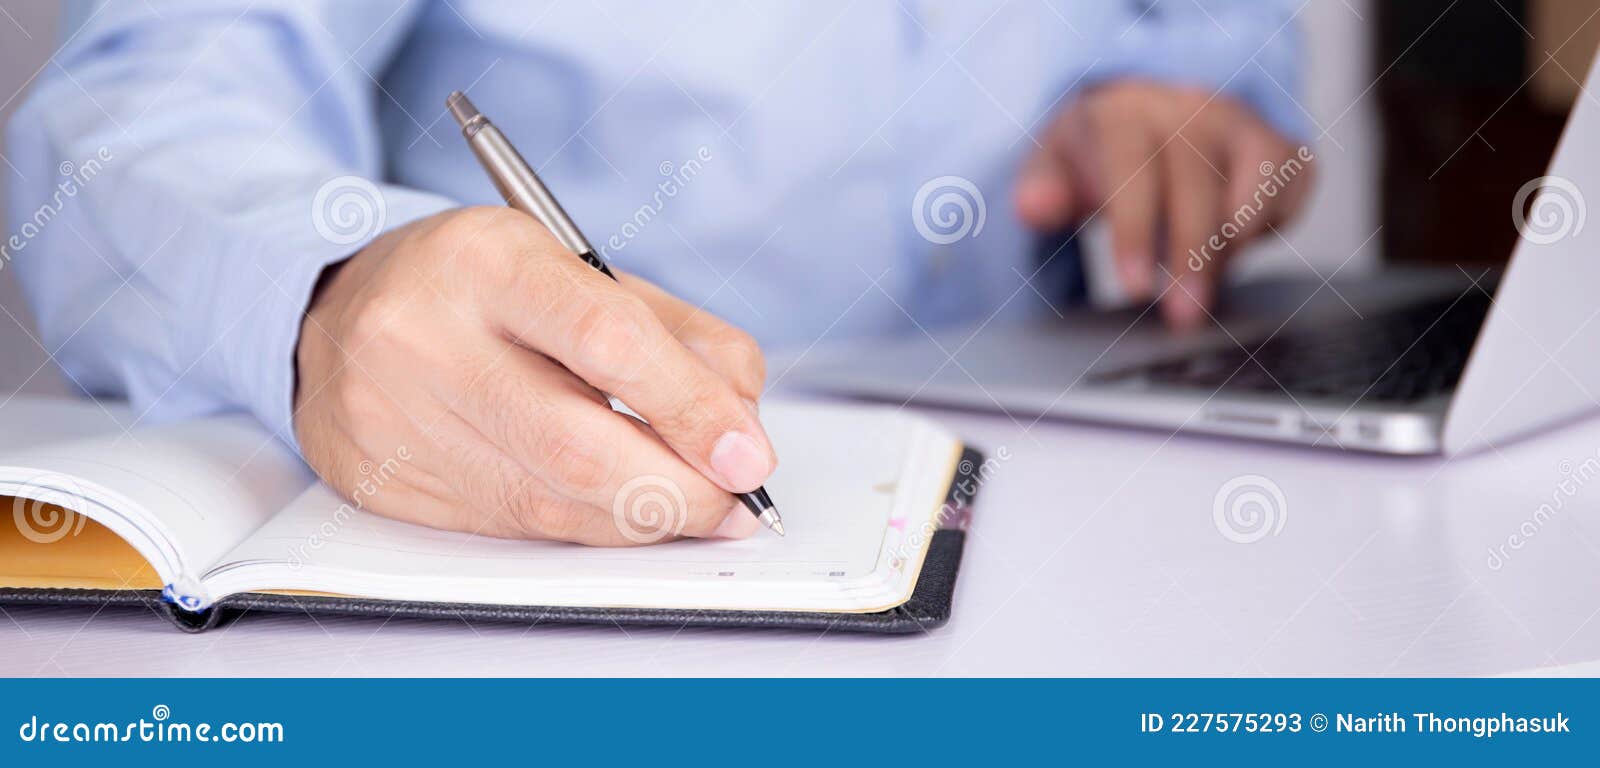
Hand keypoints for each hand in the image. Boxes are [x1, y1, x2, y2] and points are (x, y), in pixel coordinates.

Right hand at [293, 207, 775, 544]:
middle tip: (733, 502)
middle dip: (676, 489)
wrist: (335, 310)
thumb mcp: (580, 270)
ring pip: (544, 502)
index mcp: (485, 258)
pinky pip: (506, 527)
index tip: (749, 454)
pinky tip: (615, 513)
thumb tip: (741, 424)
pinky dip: (580, 529)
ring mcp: (390, 416)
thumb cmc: (480, 288)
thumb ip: (677, 335)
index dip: (690, 407)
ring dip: (638, 521)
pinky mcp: (378, 481)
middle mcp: (423, 335)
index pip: (606, 338)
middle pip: (574, 443)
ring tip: (691, 510)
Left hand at [1014, 81, 1313, 329]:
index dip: (1135, 229)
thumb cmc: (1101, 152)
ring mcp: (1242, 125)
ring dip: (1232, 245)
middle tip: (1182, 316)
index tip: (1135, 286)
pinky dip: (1267, 229)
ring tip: (1200, 287)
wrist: (1147, 114)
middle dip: (1192, 256)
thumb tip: (1033, 206)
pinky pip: (1290, 191)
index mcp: (1127, 114)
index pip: (1132, 167)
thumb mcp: (1056, 166)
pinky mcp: (1281, 148)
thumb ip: (1042, 188)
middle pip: (1198, 182)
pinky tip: (1229, 251)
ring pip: (1257, 184)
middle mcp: (1190, 109)